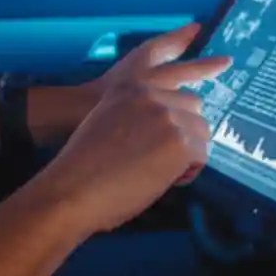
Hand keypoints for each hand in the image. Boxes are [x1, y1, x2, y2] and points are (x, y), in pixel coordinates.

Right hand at [29, 23, 229, 235]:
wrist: (74, 188)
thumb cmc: (82, 164)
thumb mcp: (105, 121)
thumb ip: (131, 115)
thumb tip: (153, 132)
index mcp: (131, 86)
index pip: (174, 93)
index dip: (172, 119)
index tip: (163, 138)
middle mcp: (152, 95)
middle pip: (193, 106)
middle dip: (185, 131)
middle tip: (165, 157)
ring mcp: (168, 117)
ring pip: (201, 132)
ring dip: (188, 151)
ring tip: (165, 171)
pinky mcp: (180, 144)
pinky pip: (200, 156)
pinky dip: (188, 171)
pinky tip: (167, 181)